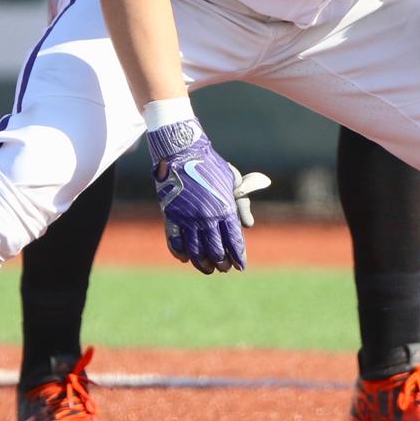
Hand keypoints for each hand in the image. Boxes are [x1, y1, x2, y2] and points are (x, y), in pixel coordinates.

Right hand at [146, 117, 270, 272]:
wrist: (182, 151)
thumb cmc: (211, 165)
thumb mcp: (232, 180)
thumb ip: (242, 202)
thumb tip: (249, 226)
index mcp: (225, 208)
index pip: (234, 241)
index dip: (238, 256)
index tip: (241, 267)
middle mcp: (207, 217)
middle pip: (216, 249)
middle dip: (222, 262)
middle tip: (224, 268)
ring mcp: (187, 217)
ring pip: (195, 250)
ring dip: (202, 263)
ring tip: (208, 269)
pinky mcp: (171, 215)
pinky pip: (174, 241)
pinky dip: (179, 252)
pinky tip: (185, 259)